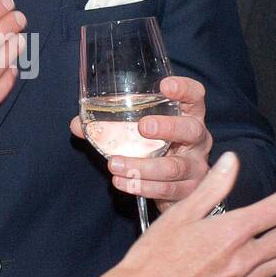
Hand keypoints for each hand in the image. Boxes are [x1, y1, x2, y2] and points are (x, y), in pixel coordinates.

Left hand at [69, 74, 211, 205]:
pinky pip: (166, 189)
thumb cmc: (155, 149)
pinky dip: (141, 186)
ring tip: (115, 164)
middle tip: (143, 127)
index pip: (195, 96)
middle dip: (168, 128)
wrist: (175, 188)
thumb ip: (110, 126)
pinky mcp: (188, 190)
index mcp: (188, 116)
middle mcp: (198, 140)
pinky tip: (122, 182)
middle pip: (191, 130)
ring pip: (174, 167)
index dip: (184, 89)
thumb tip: (77, 124)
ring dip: (142, 166)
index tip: (165, 86)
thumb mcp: (137, 133)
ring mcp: (195, 167)